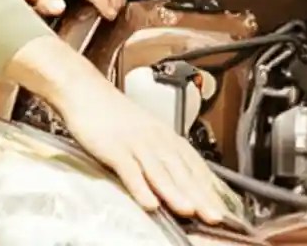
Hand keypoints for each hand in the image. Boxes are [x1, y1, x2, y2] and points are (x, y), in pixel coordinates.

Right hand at [52, 70, 228, 224]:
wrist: (86, 90)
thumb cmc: (113, 114)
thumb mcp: (144, 133)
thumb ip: (160, 156)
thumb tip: (177, 180)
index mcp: (166, 137)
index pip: (194, 166)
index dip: (208, 189)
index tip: (221, 208)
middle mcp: (156, 139)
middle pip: (182, 171)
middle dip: (200, 196)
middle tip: (215, 216)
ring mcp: (136, 143)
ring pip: (160, 172)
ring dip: (176, 193)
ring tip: (191, 211)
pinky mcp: (114, 147)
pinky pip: (130, 170)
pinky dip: (141, 188)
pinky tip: (149, 204)